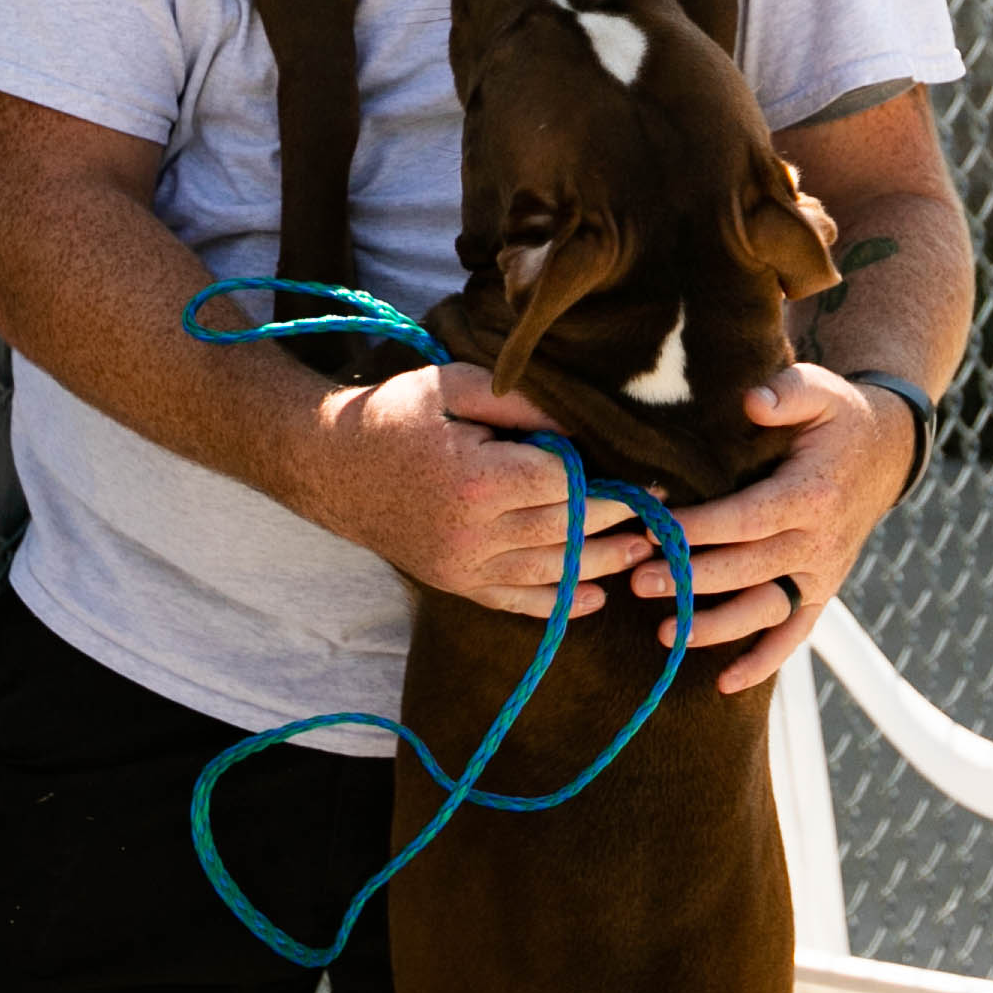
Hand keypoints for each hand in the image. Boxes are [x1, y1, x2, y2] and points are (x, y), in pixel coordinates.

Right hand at [297, 363, 644, 616]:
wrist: (330, 468)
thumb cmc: (395, 416)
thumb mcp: (455, 387)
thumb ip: (520, 403)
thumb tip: (581, 424)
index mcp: (479, 479)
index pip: (569, 488)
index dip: (617, 486)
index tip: (654, 480)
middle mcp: (474, 532)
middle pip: (567, 533)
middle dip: (619, 526)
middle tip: (663, 517)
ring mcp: (464, 565)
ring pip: (550, 574)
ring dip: (602, 566)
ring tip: (643, 552)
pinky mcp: (455, 584)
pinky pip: (517, 603)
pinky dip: (559, 605)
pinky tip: (595, 598)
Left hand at [629, 364, 915, 691]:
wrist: (884, 451)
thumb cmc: (837, 417)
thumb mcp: (819, 389)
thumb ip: (786, 392)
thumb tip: (753, 402)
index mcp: (813, 494)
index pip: (748, 518)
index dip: (701, 529)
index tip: (656, 531)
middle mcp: (820, 542)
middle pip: (749, 569)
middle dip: (692, 579)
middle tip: (638, 580)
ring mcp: (822, 574)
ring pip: (766, 611)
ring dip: (716, 627)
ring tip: (664, 634)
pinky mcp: (821, 592)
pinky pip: (794, 635)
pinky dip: (763, 661)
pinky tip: (724, 683)